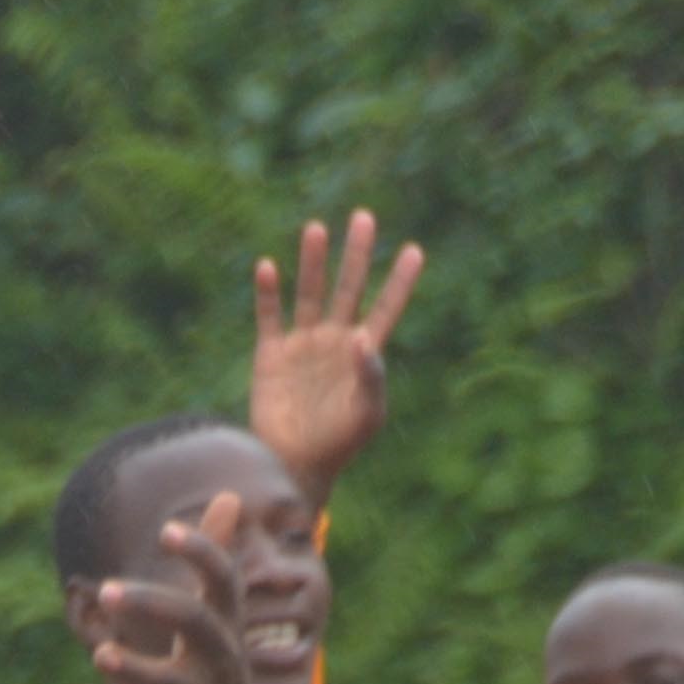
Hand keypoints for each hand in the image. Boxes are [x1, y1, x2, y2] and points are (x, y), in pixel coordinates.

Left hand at [67, 496, 254, 683]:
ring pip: (167, 682)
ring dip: (134, 667)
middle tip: (105, 589)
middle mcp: (221, 656)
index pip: (225, 579)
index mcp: (229, 619)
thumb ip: (217, 552)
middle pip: (194, 624)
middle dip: (152, 604)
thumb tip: (230, 494)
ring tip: (100, 653)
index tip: (165, 529)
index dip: (201, 553)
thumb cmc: (211, 649)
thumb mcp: (217, 607)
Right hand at [251, 212, 423, 499]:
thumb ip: (371, 377)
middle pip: (348, 288)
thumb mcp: (366, 416)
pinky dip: (268, 292)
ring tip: (316, 228)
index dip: (400, 281)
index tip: (416, 251)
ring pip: (309, 293)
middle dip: (357, 254)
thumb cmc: (338, 446)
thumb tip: (362, 335)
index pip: (385, 309)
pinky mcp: (271, 355)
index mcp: (362, 354)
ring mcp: (302, 345)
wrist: (294, 465)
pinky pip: (269, 316)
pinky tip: (268, 267)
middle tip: (364, 218)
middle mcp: (334, 341)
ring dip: (313, 262)